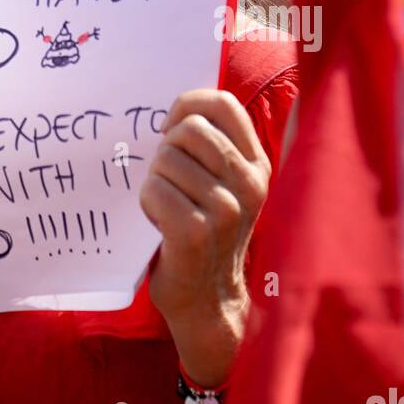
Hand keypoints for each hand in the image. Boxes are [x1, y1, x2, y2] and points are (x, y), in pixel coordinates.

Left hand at [139, 88, 270, 387]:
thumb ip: (210, 144)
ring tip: (168, 206)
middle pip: (188, 129)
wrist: (208, 300)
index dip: (188, 106)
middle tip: (169, 181)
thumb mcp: (223, 184)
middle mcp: (248, 184)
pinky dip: (147, 202)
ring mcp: (225, 209)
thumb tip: (175, 107)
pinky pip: (153, 189)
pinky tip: (159, 223)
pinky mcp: (196, 232)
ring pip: (166, 158)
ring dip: (154, 180)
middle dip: (166, 150)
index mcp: (256, 165)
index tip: (172, 129)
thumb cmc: (204, 231)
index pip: (222, 104)